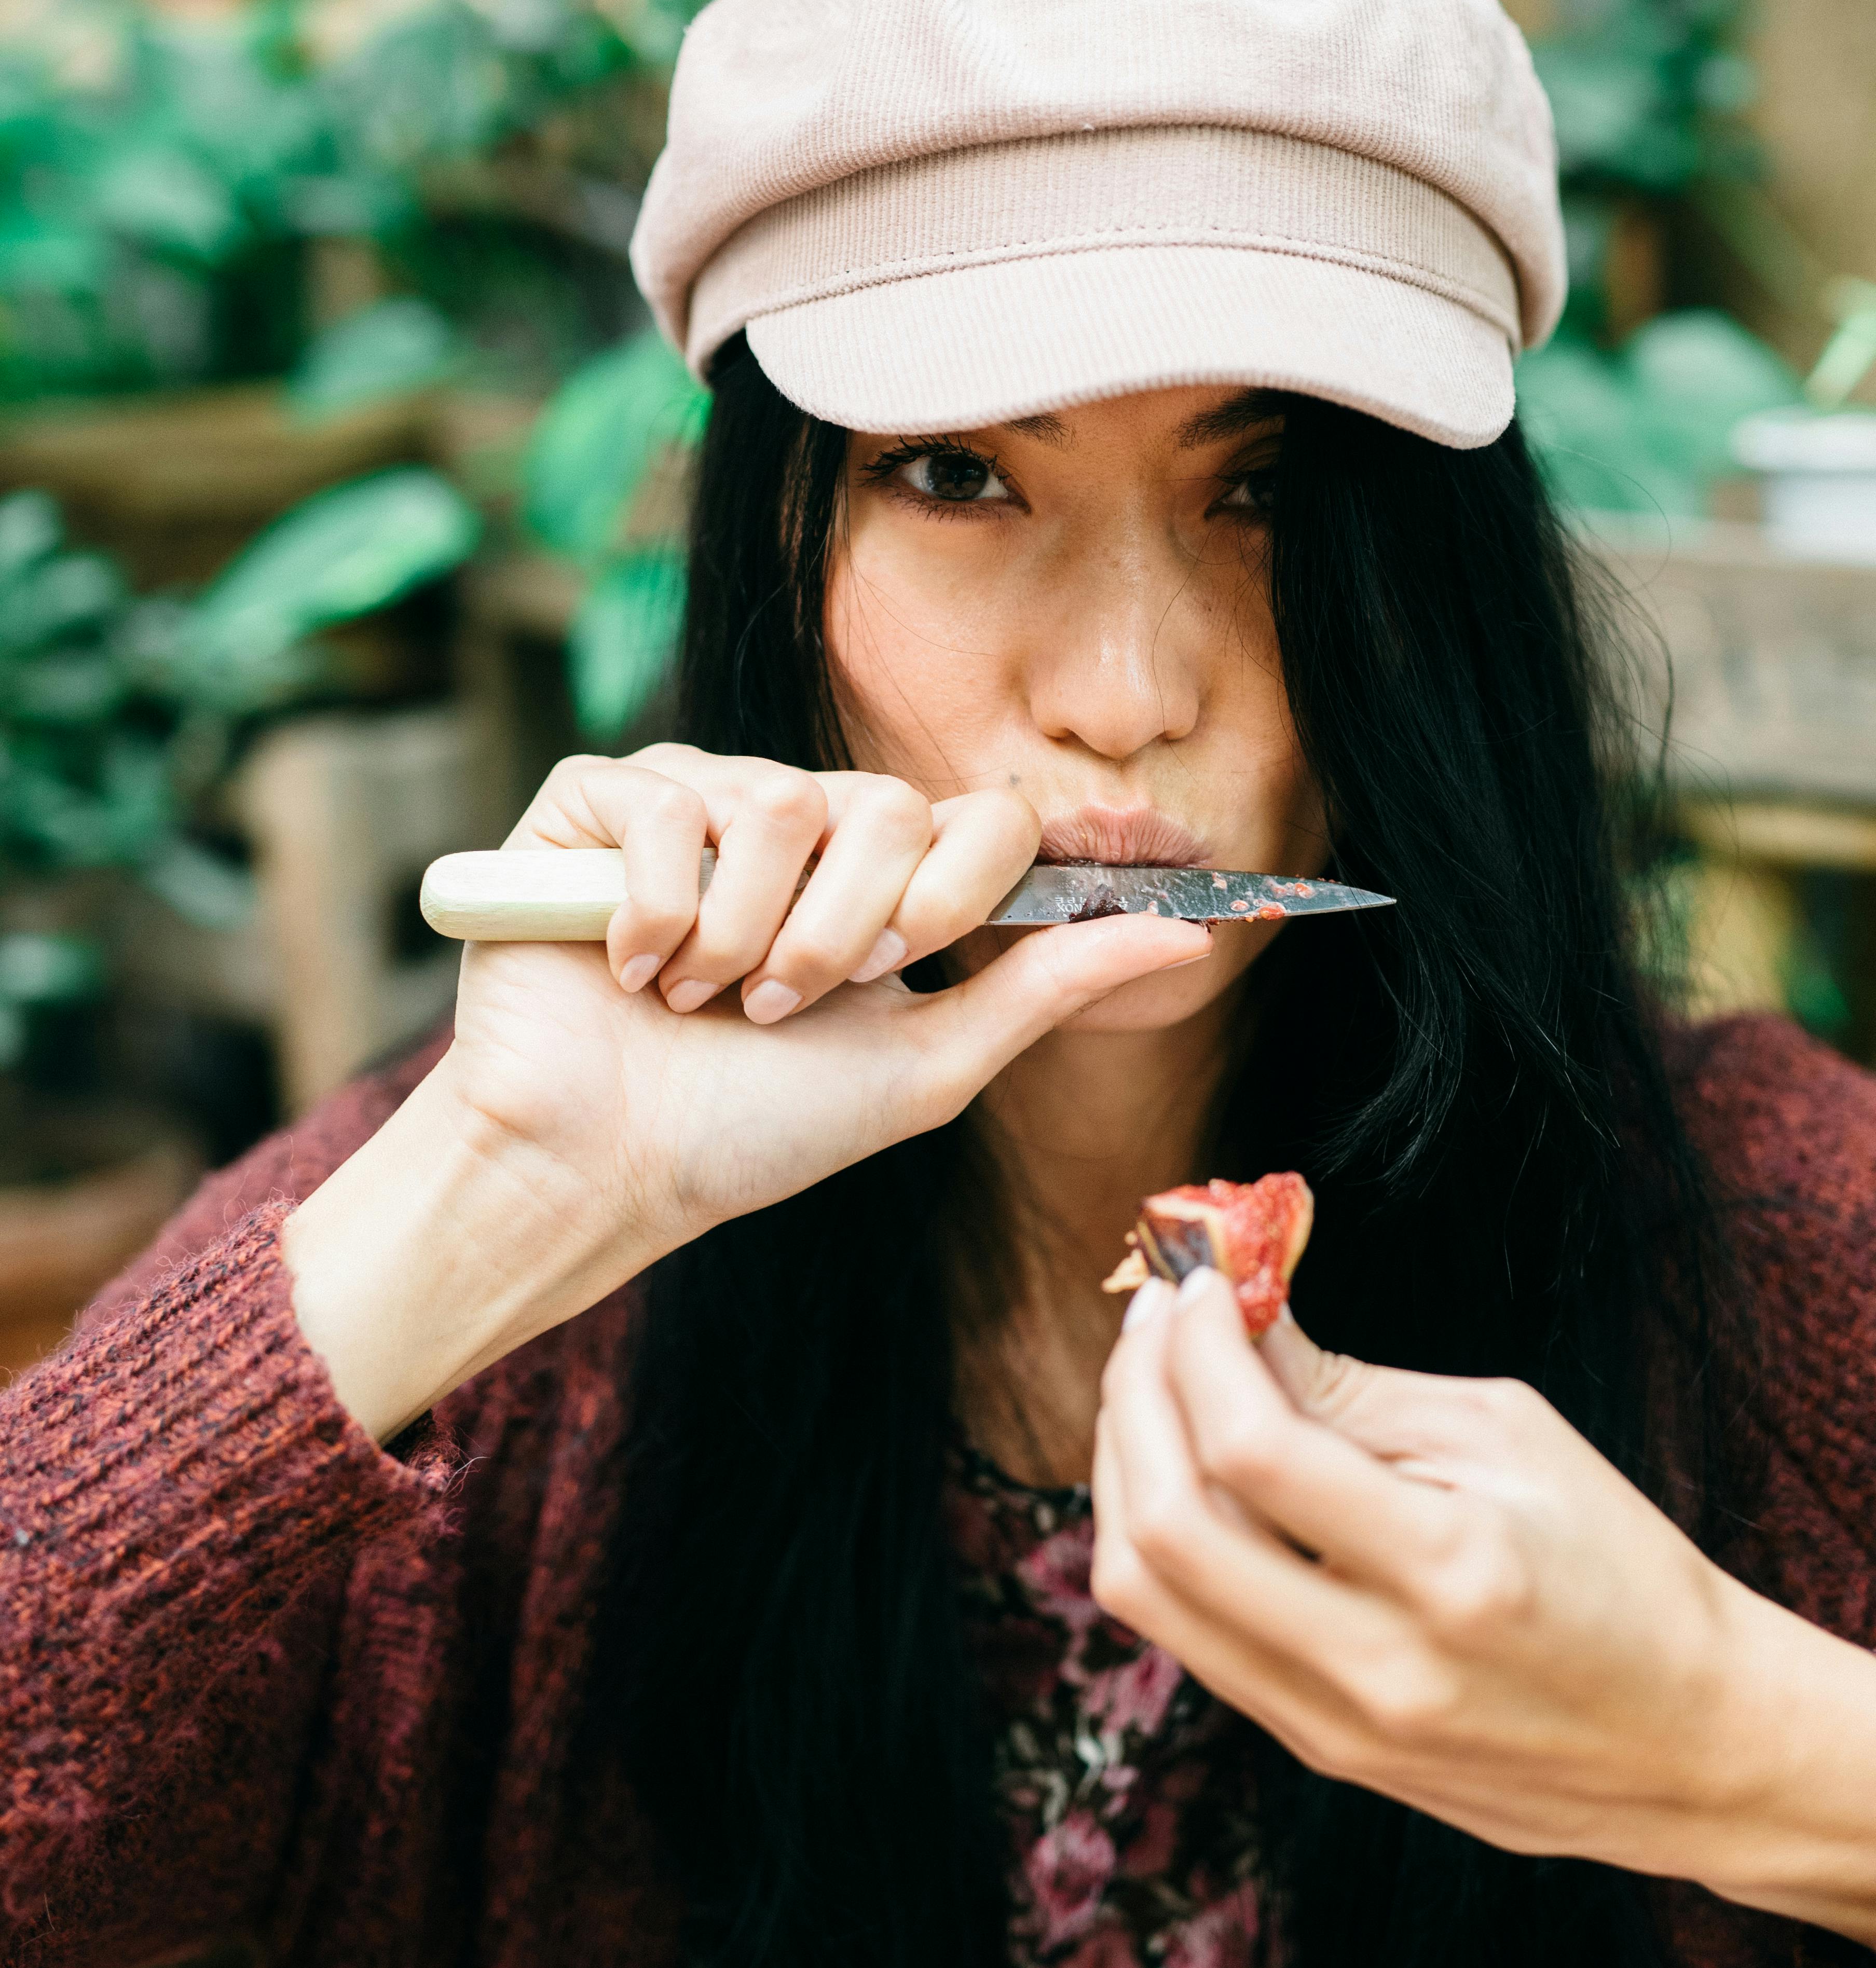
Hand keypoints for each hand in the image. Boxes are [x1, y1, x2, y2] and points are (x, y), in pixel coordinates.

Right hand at [286, 746, 1209, 1441]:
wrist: (603, 1167)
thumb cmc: (756, 1128)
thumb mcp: (928, 1064)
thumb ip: (1047, 989)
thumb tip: (1189, 937)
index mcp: (875, 869)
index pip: (975, 814)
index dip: (952, 895)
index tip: (898, 973)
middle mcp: (791, 815)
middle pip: (886, 806)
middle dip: (843, 934)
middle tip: (782, 1007)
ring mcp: (692, 800)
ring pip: (778, 804)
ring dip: (746, 935)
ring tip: (700, 998)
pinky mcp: (593, 805)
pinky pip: (666, 807)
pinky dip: (654, 912)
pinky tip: (629, 969)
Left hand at [1091, 1272, 1875, 1948]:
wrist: (1692, 1743)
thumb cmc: (1618, 1562)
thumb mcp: (1510, 1435)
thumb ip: (1354, 1387)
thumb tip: (1234, 1318)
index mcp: (1449, 1568)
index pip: (1253, 1451)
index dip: (1198, 1349)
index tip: (1200, 1283)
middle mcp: (1375, 1665)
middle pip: (1168, 1530)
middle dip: (1134, 1396)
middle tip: (1155, 1316)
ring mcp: (1335, 1725)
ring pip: (1147, 1594)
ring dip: (1122, 1466)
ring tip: (1152, 1381)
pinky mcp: (1317, 1749)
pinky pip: (1186, 1634)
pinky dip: (1157, 1534)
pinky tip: (1181, 1465)